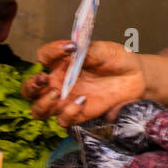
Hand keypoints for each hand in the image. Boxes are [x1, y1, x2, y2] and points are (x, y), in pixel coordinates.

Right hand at [22, 40, 145, 126]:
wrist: (137, 77)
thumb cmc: (116, 60)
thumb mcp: (104, 50)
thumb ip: (88, 51)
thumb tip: (76, 50)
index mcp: (61, 63)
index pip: (44, 56)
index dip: (52, 51)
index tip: (71, 47)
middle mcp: (59, 82)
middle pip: (29, 90)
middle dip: (31, 86)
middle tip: (43, 79)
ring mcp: (66, 101)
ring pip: (39, 110)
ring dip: (42, 104)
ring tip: (57, 94)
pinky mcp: (78, 114)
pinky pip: (63, 120)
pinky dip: (69, 113)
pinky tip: (83, 101)